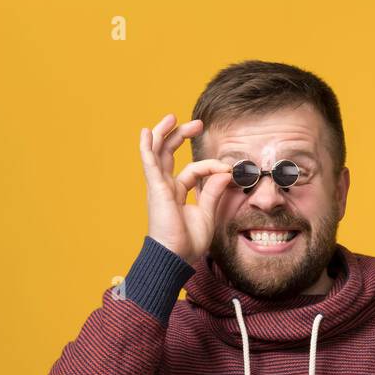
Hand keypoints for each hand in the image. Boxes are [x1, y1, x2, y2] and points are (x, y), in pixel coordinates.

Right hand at [139, 113, 233, 264]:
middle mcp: (166, 186)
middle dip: (181, 136)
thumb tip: (225, 172)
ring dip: (164, 133)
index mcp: (177, 193)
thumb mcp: (207, 212)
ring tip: (172, 117)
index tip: (228, 169)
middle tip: (198, 124)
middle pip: (169, 154)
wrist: (175, 257)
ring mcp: (159, 186)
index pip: (194, 170)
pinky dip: (147, 147)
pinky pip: (149, 163)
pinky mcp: (156, 188)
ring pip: (157, 153)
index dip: (212, 167)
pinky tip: (146, 132)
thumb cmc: (188, 242)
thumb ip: (214, 190)